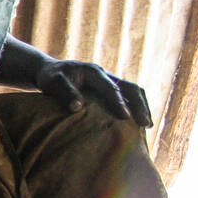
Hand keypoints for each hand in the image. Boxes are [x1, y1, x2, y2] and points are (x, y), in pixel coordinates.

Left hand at [35, 59, 152, 126]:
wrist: (50, 71)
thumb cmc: (50, 77)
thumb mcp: (52, 82)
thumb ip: (65, 92)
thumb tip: (77, 107)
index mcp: (93, 72)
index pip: (110, 88)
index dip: (119, 102)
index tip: (126, 117)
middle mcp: (106, 75)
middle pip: (130, 88)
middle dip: (140, 105)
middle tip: (146, 124)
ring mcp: (110, 81)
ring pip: (133, 91)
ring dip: (142, 107)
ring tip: (146, 125)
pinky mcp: (109, 89)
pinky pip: (128, 96)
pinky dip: (135, 107)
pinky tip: (136, 124)